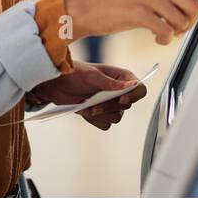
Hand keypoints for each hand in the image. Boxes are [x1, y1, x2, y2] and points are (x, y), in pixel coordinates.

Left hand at [31, 63, 147, 130]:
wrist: (57, 85)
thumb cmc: (74, 73)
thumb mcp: (91, 75)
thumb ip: (110, 82)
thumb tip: (130, 85)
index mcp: (121, 77)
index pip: (139, 89)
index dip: (134, 95)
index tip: (121, 99)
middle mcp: (118, 91)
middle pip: (127, 106)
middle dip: (109, 106)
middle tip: (93, 103)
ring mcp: (110, 104)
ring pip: (116, 118)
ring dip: (100, 114)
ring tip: (86, 106)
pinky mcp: (101, 115)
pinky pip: (105, 125)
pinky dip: (94, 120)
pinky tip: (85, 110)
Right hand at [62, 0, 197, 45]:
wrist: (87, 9)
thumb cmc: (119, 6)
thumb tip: (192, 16)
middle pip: (197, 8)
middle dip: (189, 24)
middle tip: (173, 28)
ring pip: (183, 23)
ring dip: (174, 34)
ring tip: (158, 31)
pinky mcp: (140, 13)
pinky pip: (166, 32)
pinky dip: (163, 40)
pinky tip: (154, 38)